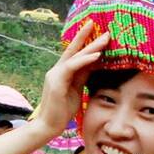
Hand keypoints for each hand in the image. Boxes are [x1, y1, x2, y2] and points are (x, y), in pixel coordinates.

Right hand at [36, 19, 109, 139]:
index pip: (74, 53)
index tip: (97, 31)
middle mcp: (56, 70)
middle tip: (103, 27)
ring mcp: (55, 75)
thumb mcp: (77, 89)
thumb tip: (94, 63)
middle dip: (89, 37)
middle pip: (74, 50)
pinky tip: (96, 55)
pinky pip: (72, 67)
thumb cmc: (62, 111)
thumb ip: (83, 75)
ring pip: (75, 56)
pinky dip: (85, 60)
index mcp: (61, 72)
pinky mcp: (56, 83)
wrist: (49, 126)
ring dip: (91, 47)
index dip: (85, 41)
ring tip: (105, 38)